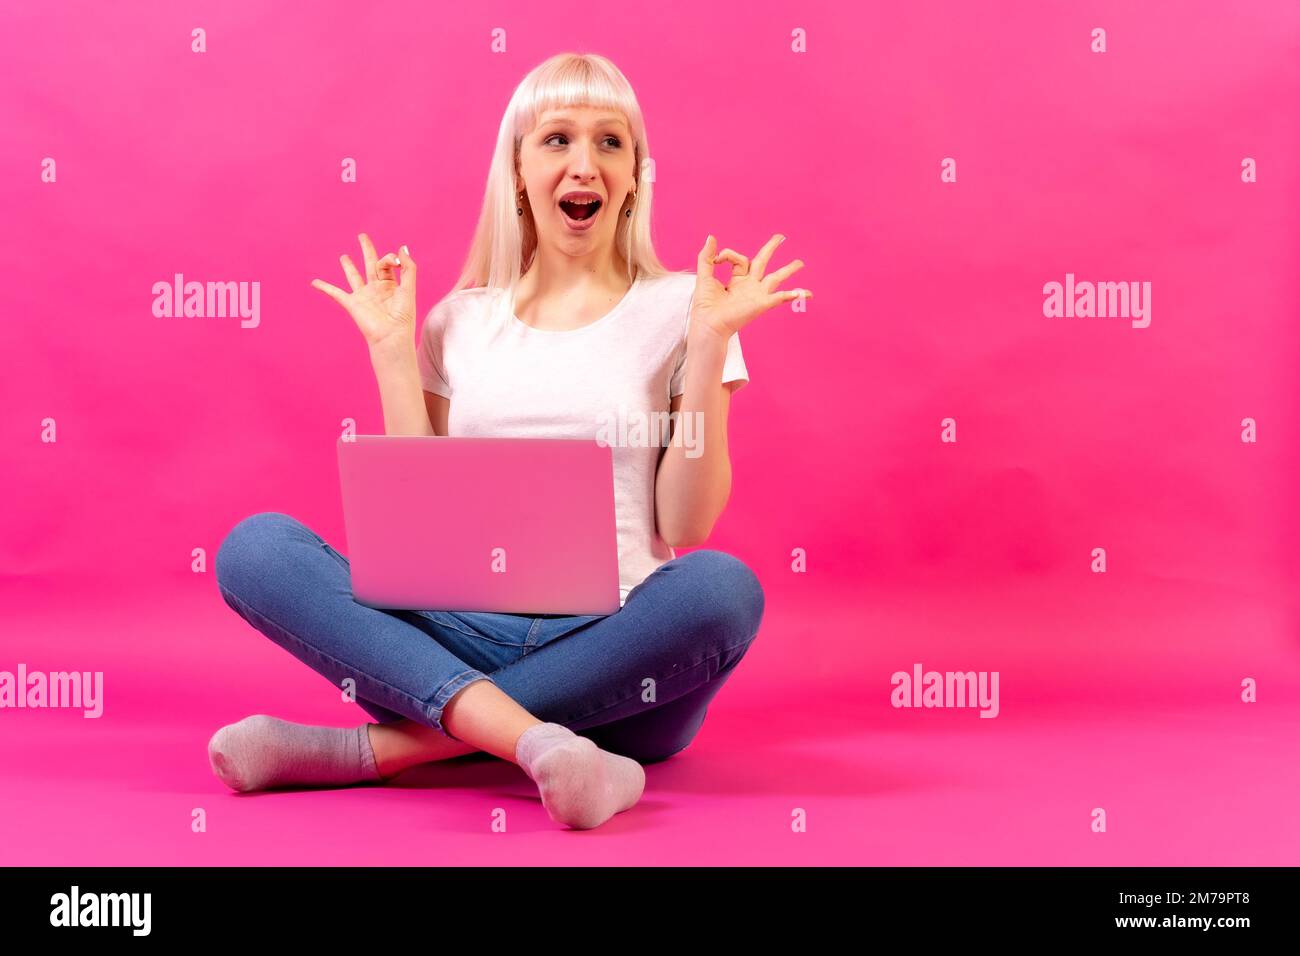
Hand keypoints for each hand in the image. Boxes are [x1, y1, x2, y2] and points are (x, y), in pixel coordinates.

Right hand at [311, 233, 416, 348]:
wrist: (391, 336)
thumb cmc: (403, 316)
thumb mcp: (409, 288)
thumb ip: (408, 268)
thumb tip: (402, 248)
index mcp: (391, 285)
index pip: (386, 263)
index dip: (388, 258)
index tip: (393, 261)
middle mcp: (376, 289)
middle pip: (370, 264)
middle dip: (367, 250)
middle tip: (362, 236)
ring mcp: (363, 296)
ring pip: (354, 276)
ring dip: (348, 266)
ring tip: (344, 257)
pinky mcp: (352, 304)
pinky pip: (335, 293)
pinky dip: (324, 287)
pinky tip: (315, 282)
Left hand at [691, 233, 811, 338]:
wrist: (709, 324)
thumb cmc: (705, 306)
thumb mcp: (704, 276)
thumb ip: (706, 257)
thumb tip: (711, 237)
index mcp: (736, 280)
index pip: (740, 259)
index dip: (728, 254)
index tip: (717, 259)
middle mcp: (749, 285)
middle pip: (762, 262)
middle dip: (771, 248)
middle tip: (780, 237)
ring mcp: (757, 294)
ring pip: (775, 278)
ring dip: (788, 270)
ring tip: (800, 263)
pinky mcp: (761, 303)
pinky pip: (780, 297)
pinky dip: (794, 295)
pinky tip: (808, 294)